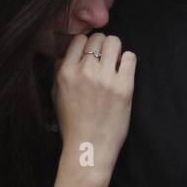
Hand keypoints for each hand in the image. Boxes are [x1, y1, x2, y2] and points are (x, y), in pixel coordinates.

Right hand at [53, 33, 134, 172]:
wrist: (89, 148)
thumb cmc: (72, 124)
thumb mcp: (56, 95)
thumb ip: (59, 71)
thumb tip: (67, 53)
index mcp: (66, 72)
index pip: (79, 39)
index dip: (87, 44)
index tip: (92, 53)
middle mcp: (85, 72)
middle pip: (99, 38)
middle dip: (103, 46)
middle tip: (105, 59)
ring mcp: (105, 79)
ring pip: (115, 42)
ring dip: (116, 51)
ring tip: (115, 64)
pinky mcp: (124, 87)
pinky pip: (130, 57)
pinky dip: (128, 61)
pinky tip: (123, 72)